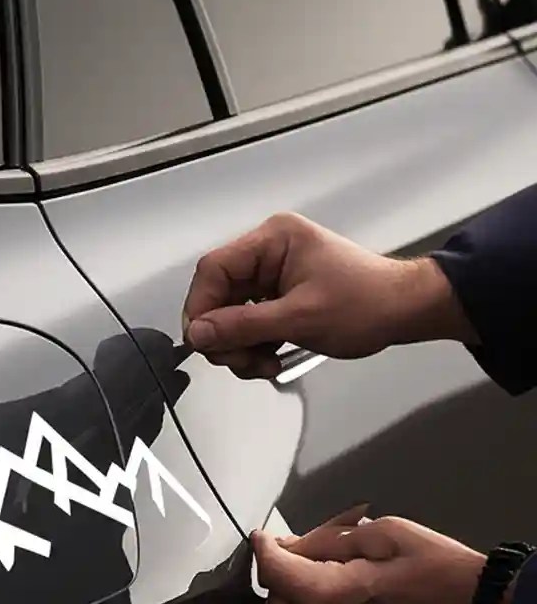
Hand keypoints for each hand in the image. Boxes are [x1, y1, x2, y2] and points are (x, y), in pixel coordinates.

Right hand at [182, 213, 477, 378]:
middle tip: (241, 360)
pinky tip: (269, 359)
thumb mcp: (301, 319)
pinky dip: (253, 345)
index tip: (202, 340)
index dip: (201, 306)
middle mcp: (267, 252)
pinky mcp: (278, 296)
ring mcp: (272, 275)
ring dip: (239, 345)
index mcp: (273, 239)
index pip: (215, 268)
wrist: (407, 311)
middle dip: (225, 333)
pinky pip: (248, 321)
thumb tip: (197, 334)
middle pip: (219, 293)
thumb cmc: (366, 305)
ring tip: (263, 364)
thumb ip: (243, 326)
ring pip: (230, 312)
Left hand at [253, 507, 489, 603]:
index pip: (275, 573)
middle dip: (279, 574)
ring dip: (295, 595)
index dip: (264, 549)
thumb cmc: (438, 570)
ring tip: (322, 571)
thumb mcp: (385, 534)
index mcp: (337, 597)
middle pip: (274, 602)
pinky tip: (333, 594)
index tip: (264, 536)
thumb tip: (293, 545)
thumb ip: (327, 540)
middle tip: (297, 551)